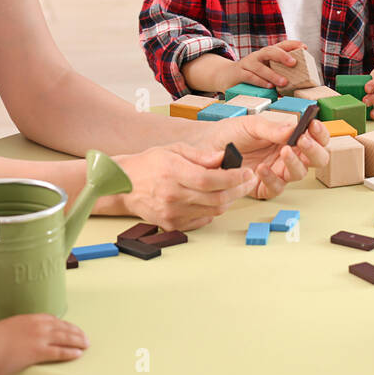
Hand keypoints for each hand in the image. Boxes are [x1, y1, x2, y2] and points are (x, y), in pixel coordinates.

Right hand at [0, 313, 88, 374]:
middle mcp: (38, 325)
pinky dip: (70, 352)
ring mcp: (39, 337)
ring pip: (65, 338)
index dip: (66, 325)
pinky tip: (78, 354)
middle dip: (76, 333)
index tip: (72, 329)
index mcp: (30, 318)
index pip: (54, 320)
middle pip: (64, 327)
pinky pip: (59, 351)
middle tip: (85, 338)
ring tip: (86, 345)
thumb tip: (22, 333)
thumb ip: (20, 328)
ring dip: (78, 341)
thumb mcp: (8, 327)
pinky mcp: (38, 351)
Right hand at [116, 142, 254, 230]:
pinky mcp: (172, 224)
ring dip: (229, 199)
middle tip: (249, 180)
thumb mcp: (174, 150)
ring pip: (213, 210)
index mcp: (173, 173)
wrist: (124, 186)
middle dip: (239, 189)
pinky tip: (215, 198)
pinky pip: (203, 219)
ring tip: (235, 188)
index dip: (233, 177)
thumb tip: (224, 158)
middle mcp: (173, 195)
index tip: (247, 172)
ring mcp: (172, 213)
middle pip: (216, 198)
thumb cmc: (149, 164)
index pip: (210, 179)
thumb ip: (200, 155)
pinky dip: (213, 209)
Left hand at [205, 111, 330, 199]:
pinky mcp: (264, 187)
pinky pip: (277, 188)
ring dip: (295, 162)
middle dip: (314, 150)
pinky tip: (261, 168)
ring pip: (300, 174)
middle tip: (303, 140)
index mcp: (290, 138)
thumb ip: (273, 129)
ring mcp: (278, 172)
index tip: (314, 125)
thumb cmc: (230, 133)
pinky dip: (272, 179)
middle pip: (317, 159)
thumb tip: (295, 130)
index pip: (315, 138)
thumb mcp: (251, 124)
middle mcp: (288, 156)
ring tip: (283, 151)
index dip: (320, 133)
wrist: (207, 147)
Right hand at [230, 40, 306, 90]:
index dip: (292, 44)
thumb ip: (279, 72)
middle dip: (282, 55)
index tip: (304, 47)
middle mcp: (258, 56)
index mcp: (266, 54)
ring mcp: (248, 63)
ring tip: (284, 82)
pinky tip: (269, 86)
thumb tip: (298, 82)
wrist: (227, 76)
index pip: (281, 45)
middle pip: (270, 51)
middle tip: (293, 63)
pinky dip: (260, 81)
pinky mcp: (240, 73)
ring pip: (260, 67)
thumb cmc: (252, 74)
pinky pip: (250, 76)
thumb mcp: (266, 70)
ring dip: (273, 74)